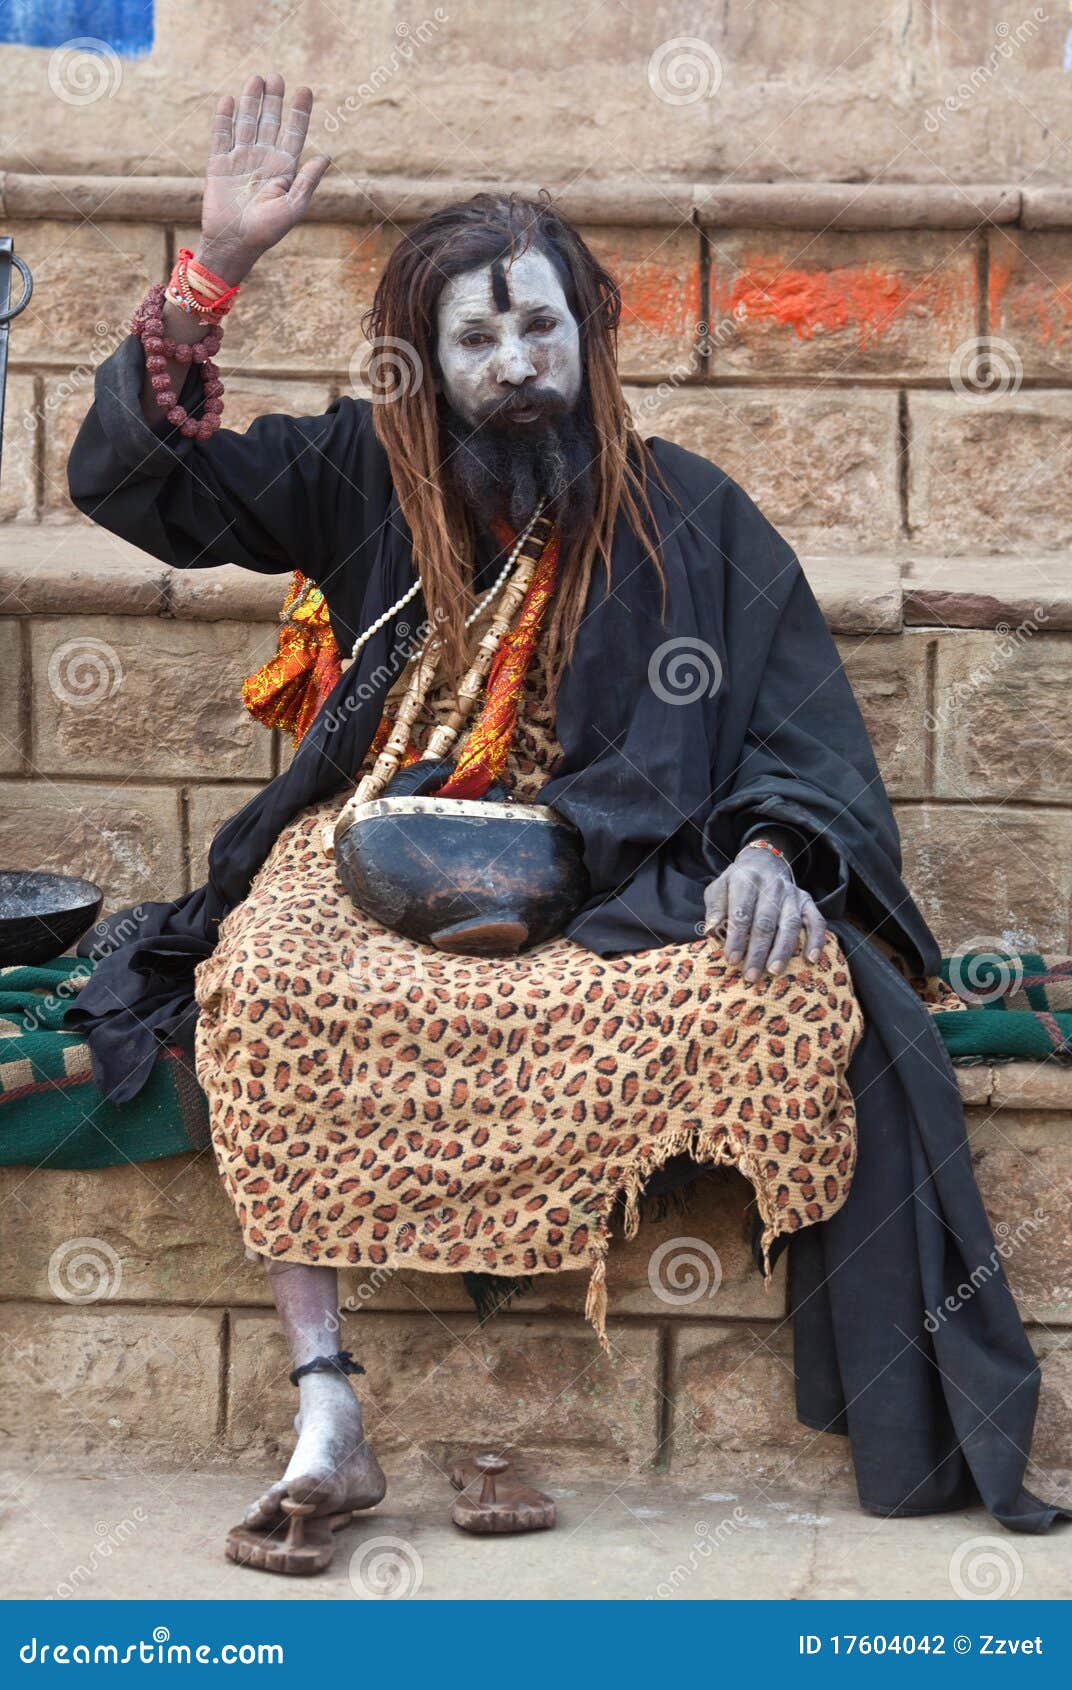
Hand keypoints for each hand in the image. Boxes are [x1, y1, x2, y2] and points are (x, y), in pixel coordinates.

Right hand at [198, 72, 331, 281]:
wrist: (234, 243)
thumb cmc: (267, 231)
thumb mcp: (293, 207)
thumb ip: (307, 181)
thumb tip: (325, 156)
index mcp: (284, 170)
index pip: (293, 134)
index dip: (299, 112)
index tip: (305, 90)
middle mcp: (263, 160)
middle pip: (270, 122)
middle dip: (274, 100)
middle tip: (277, 77)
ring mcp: (240, 160)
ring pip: (247, 123)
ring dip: (252, 101)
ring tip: (257, 78)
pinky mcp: (219, 164)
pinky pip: (222, 135)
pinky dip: (225, 118)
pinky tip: (229, 100)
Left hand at [704, 842, 827, 982]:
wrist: (764, 863)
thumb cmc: (737, 883)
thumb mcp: (719, 889)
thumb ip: (715, 909)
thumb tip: (710, 930)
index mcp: (746, 881)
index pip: (742, 913)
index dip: (737, 938)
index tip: (732, 959)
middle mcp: (771, 886)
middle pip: (766, 922)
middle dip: (757, 951)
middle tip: (751, 975)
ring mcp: (792, 894)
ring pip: (790, 924)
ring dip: (783, 950)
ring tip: (774, 971)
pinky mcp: (806, 901)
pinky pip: (816, 921)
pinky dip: (816, 940)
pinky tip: (812, 959)